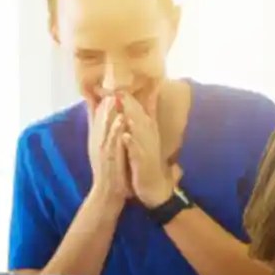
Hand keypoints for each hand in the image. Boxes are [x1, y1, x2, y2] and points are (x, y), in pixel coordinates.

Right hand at [87, 95, 133, 206]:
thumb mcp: (102, 149)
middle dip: (105, 102)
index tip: (108, 86)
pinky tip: (121, 120)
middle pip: (99, 118)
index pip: (98, 115)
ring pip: (105, 128)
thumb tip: (104, 122)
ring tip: (114, 98)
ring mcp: (102, 150)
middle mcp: (97, 142)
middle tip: (110, 85)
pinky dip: (116, 131)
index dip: (102, 100)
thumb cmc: (108, 170)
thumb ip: (103, 134)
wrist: (107, 192)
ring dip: (109, 113)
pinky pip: (113, 142)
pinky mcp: (109, 158)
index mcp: (97, 138)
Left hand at [117, 92, 176, 208]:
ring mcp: (147, 151)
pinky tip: (125, 136)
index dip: (132, 99)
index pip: (141, 112)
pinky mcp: (143, 164)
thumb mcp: (145, 141)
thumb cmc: (146, 163)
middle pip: (140, 118)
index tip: (121, 85)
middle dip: (130, 104)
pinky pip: (137, 152)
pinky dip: (132, 144)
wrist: (154, 188)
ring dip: (132, 119)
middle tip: (120, 89)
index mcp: (148, 133)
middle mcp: (149, 139)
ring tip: (124, 107)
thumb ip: (145, 121)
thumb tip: (143, 104)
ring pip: (140, 132)